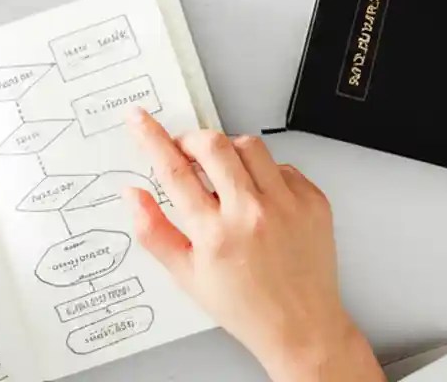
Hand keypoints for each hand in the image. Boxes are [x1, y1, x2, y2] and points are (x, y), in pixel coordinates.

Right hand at [124, 110, 382, 381]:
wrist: (302, 327)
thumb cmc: (245, 307)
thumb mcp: (186, 275)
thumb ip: (154, 231)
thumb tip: (132, 195)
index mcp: (215, 234)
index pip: (173, 170)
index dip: (150, 137)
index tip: (138, 118)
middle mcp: (251, 214)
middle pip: (212, 145)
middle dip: (191, 140)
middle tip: (186, 152)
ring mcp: (287, 205)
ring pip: (249, 146)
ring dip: (228, 152)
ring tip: (225, 176)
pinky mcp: (314, 202)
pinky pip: (282, 165)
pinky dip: (264, 172)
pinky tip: (259, 196)